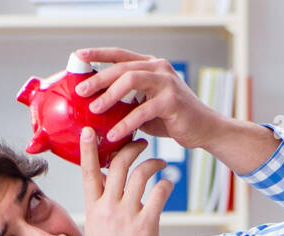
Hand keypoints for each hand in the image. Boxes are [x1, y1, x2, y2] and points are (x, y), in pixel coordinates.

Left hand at [72, 46, 222, 149]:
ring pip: (131, 80)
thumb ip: (128, 102)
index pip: (120, 54)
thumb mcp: (147, 106)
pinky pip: (143, 110)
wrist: (204, 130)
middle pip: (122, 66)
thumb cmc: (173, 119)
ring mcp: (167, 82)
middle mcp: (158, 68)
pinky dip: (126, 123)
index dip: (98, 54)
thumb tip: (101, 108)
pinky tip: (114, 134)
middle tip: (81, 90)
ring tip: (95, 109)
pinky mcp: (172, 101)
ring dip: (110, 95)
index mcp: (151, 65)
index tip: (79, 56)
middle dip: (98, 78)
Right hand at [74, 128, 172, 235]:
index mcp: (94, 208)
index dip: (89, 148)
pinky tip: (168, 184)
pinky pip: (158, 194)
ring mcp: (127, 216)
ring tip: (160, 164)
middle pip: (119, 164)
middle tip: (142, 143)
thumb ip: (102, 209)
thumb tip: (109, 189)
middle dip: (131, 147)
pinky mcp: (146, 225)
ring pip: (140, 174)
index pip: (89, 171)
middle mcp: (108, 208)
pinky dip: (165, 185)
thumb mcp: (97, 232)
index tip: (90, 129)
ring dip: (153, 163)